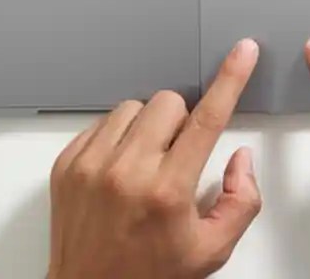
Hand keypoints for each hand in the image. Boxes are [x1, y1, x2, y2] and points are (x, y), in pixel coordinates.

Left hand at [48, 39, 262, 278]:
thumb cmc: (149, 274)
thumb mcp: (212, 249)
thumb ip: (241, 201)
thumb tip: (241, 160)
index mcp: (167, 191)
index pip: (207, 119)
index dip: (230, 79)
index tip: (242, 53)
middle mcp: (125, 172)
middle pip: (168, 102)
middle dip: (182, 121)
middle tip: (179, 155)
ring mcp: (90, 166)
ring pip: (133, 107)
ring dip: (149, 126)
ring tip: (148, 162)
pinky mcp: (66, 164)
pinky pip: (102, 122)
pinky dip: (119, 137)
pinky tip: (123, 167)